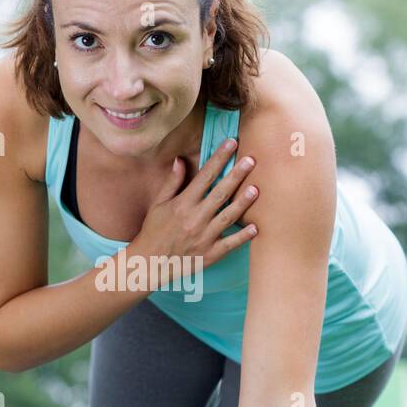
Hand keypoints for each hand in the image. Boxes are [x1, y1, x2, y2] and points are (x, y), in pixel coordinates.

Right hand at [128, 138, 258, 288]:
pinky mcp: (210, 254)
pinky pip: (229, 244)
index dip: (219, 158)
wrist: (150, 262)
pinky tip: (255, 228)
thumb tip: (180, 160)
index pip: (205, 176)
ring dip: (243, 202)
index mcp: (183, 204)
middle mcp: (195, 219)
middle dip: (236, 175)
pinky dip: (242, 237)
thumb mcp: (158, 204)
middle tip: (251, 160)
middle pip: (220, 193)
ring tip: (256, 189)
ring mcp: (204, 237)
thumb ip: (172, 182)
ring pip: (228, 216)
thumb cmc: (154, 231)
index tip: (231, 143)